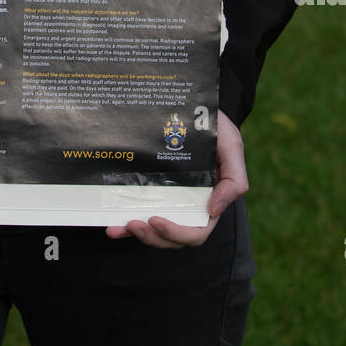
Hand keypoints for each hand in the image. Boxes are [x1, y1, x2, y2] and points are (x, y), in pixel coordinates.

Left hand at [105, 109, 247, 247]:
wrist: (197, 108)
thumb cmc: (218, 129)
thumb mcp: (232, 148)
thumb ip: (233, 180)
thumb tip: (214, 211)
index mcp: (209, 201)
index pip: (196, 232)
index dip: (177, 233)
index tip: (156, 220)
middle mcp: (189, 205)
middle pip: (172, 237)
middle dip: (152, 237)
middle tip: (133, 223)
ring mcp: (170, 199)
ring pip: (155, 231)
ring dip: (136, 235)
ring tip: (116, 228)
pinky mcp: (154, 191)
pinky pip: (141, 213)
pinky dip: (127, 225)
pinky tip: (112, 226)